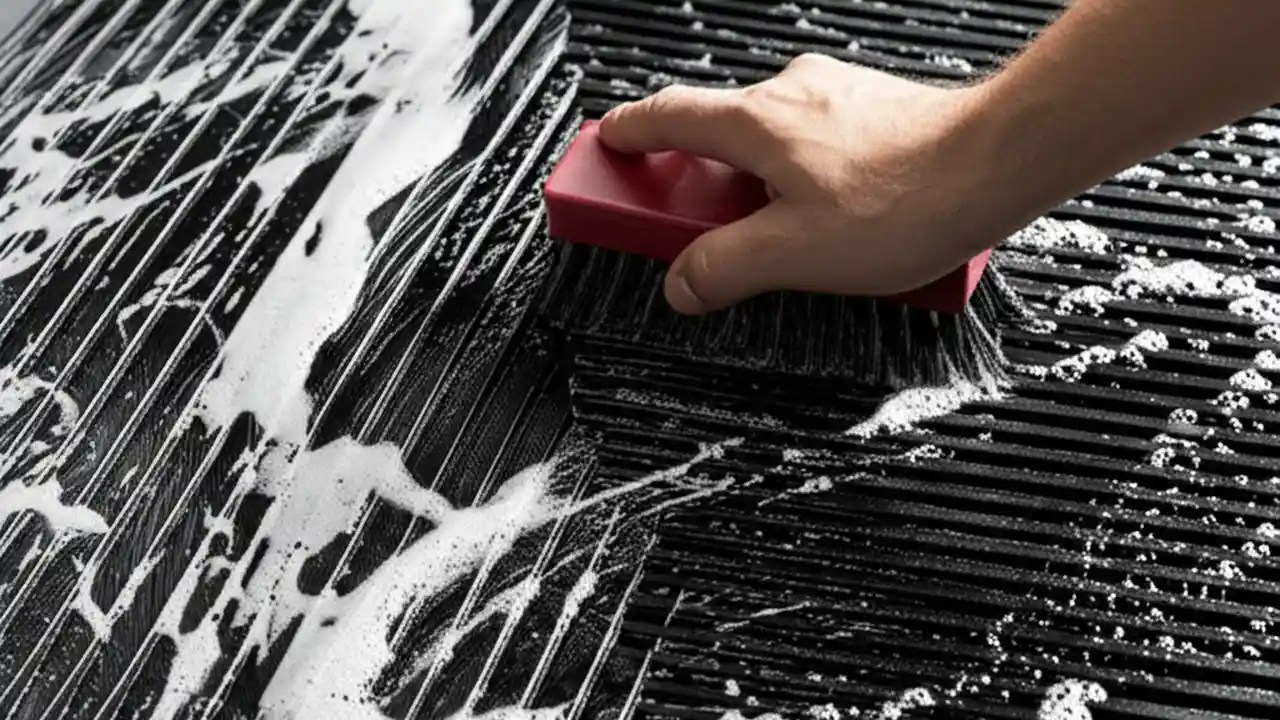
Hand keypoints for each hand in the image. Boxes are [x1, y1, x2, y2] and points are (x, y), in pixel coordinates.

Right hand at [600, 54, 1001, 314]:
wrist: (998, 165)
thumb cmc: (907, 198)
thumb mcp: (792, 253)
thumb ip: (723, 268)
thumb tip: (683, 283)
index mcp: (755, 123)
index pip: (664, 116)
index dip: (626, 137)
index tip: (607, 150)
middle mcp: (791, 96)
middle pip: (717, 135)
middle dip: (698, 184)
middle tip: (691, 233)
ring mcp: (835, 100)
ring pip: (770, 143)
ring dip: (755, 188)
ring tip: (775, 245)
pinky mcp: (872, 115)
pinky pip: (814, 148)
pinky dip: (800, 183)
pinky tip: (831, 229)